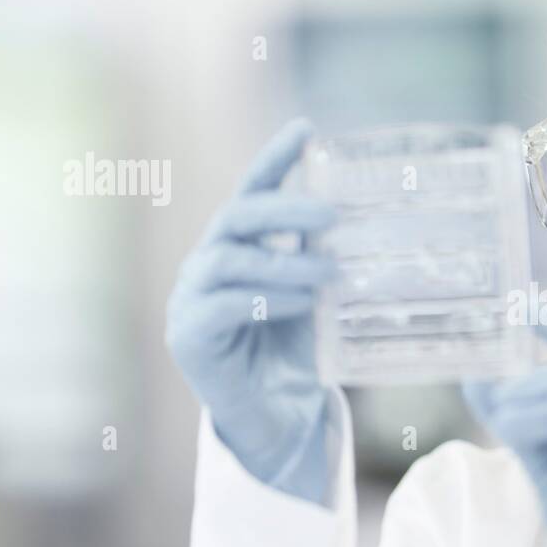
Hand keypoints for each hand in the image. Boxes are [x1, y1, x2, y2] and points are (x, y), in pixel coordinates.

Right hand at [165, 119, 339, 503]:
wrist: (272, 417)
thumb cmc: (292, 351)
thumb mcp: (311, 294)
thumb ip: (317, 257)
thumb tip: (358, 218)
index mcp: (234, 246)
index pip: (252, 191)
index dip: (275, 160)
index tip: (305, 129)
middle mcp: (205, 265)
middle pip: (235, 216)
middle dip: (283, 207)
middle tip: (330, 212)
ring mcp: (189, 299)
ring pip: (231, 260)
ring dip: (284, 262)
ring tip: (328, 272)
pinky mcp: (189, 336)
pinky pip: (224, 306)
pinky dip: (266, 299)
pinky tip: (301, 304)